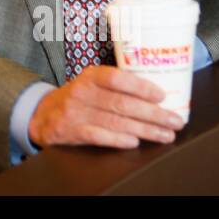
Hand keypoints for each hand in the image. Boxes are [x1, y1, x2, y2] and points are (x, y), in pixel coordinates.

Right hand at [28, 65, 183, 149]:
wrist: (44, 114)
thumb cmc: (79, 97)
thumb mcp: (92, 83)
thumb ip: (117, 85)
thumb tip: (157, 92)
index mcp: (91, 76)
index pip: (117, 78)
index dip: (140, 86)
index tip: (161, 95)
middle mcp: (83, 92)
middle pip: (122, 104)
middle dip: (153, 114)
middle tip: (174, 121)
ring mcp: (76, 112)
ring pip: (115, 122)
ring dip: (144, 130)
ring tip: (165, 135)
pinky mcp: (72, 131)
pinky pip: (98, 136)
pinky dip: (117, 140)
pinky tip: (134, 142)